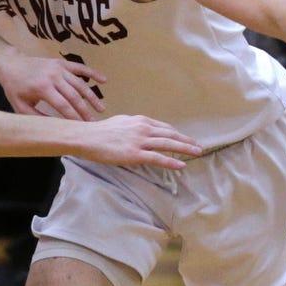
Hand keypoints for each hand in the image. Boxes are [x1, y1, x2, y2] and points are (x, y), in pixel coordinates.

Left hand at [0, 50, 106, 120]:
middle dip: (85, 111)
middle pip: (74, 96)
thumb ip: (37, 117)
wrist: (11, 64)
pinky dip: (92, 73)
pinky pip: (80, 67)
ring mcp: (59, 68)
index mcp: (42, 87)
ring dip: (92, 97)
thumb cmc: (15, 88)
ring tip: (101, 109)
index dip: (74, 117)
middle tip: (94, 123)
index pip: (63, 105)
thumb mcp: (20, 106)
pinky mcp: (62, 62)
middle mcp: (53, 76)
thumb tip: (54, 129)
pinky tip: (104, 80)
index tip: (82, 128)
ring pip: (80, 84)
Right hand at [80, 115, 201, 169]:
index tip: (185, 138)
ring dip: (185, 148)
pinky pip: (158, 158)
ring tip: (196, 152)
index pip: (164, 127)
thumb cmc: (100, 132)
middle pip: (170, 134)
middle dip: (186, 140)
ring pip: (168, 144)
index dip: (177, 133)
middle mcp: (143, 128)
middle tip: (198, 146)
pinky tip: (181, 165)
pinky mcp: (135, 153)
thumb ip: (134, 127)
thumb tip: (142, 132)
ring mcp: (140, 141)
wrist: (87, 137)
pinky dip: (171, 161)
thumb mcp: (121, 123)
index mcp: (140, 120)